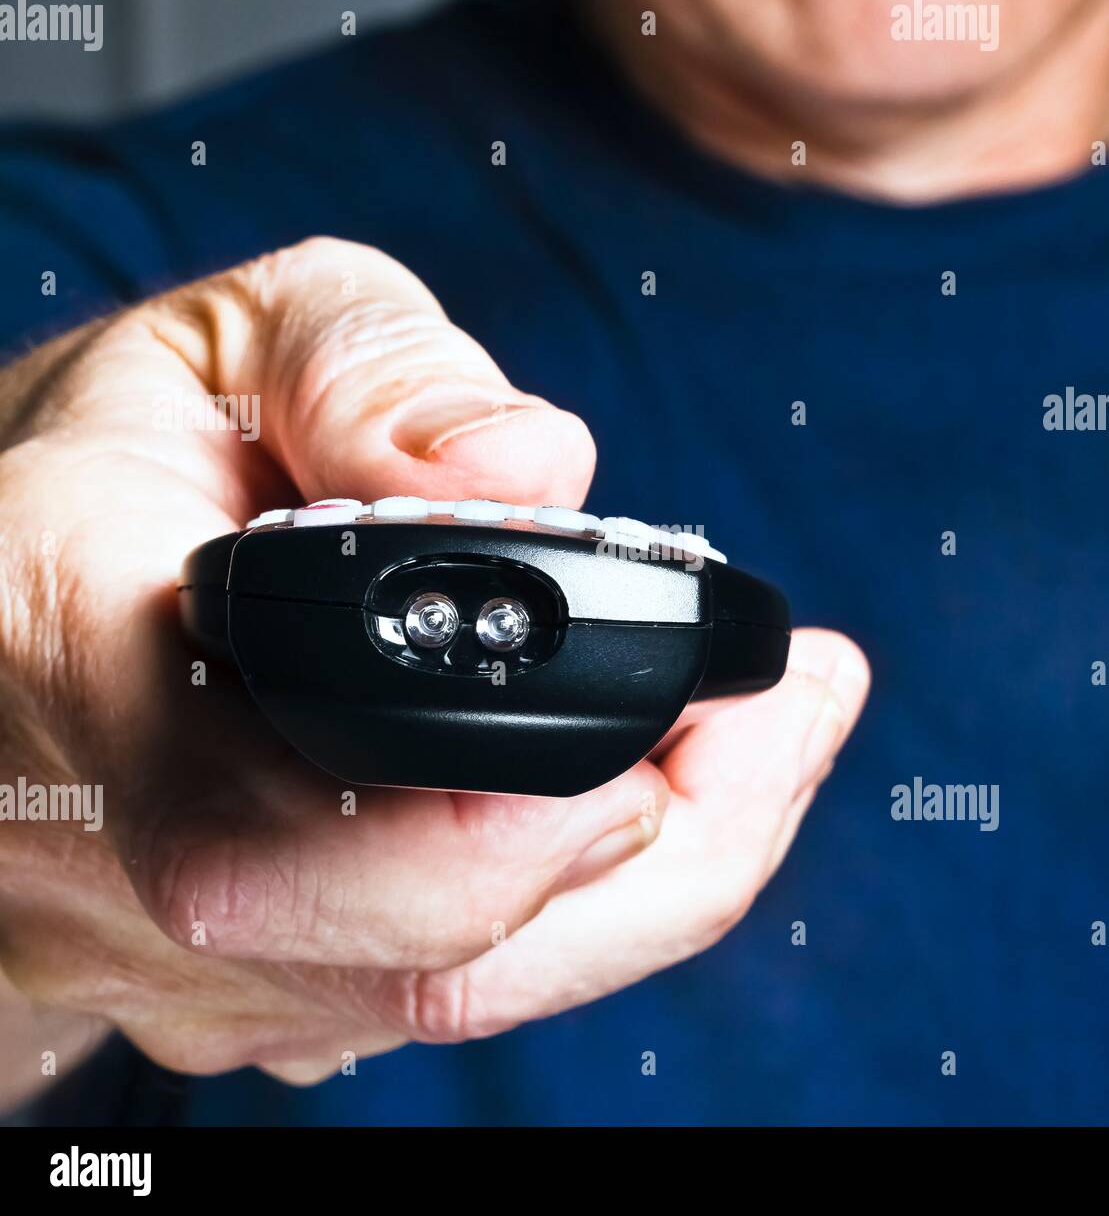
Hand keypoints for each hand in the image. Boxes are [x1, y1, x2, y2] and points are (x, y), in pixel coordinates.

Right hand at [0, 237, 868, 1091]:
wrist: (9, 612)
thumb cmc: (117, 460)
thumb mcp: (224, 344)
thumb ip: (367, 370)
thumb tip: (534, 469)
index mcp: (78, 671)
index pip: (287, 835)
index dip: (517, 813)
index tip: (705, 697)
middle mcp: (123, 870)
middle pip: (438, 949)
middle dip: (683, 833)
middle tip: (805, 697)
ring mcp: (195, 959)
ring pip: (474, 988)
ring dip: (670, 865)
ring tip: (781, 730)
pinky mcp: (261, 988)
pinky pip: (464, 977)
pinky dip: (597, 889)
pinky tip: (670, 785)